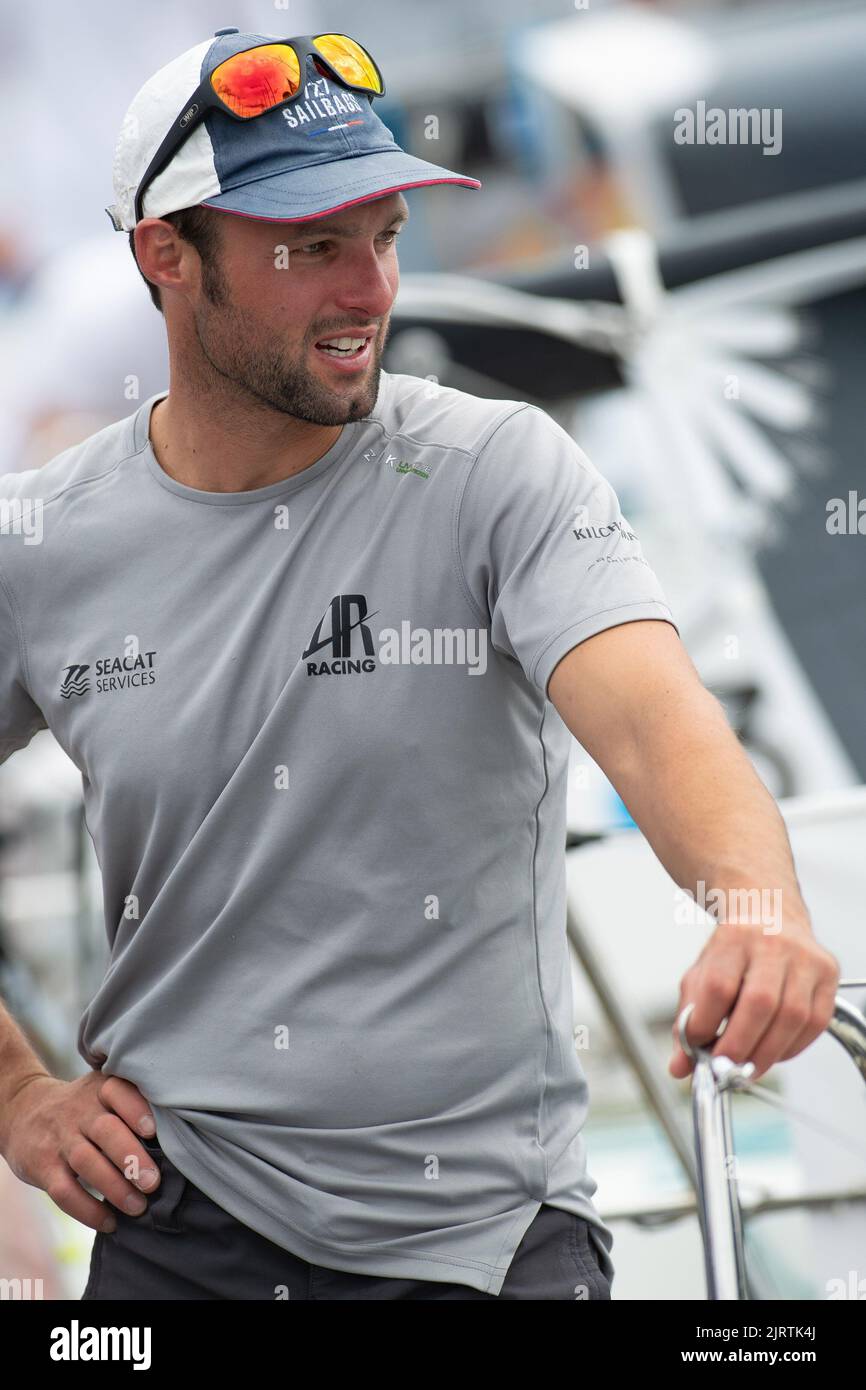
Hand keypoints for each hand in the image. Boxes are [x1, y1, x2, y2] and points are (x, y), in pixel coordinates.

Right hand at [1, 1070, 160, 1232]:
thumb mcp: (102, 1093)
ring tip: (139, 1207)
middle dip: (131, 1158)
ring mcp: (60, 1138)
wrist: (23, 1111)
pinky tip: (110, 1222)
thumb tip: (180, 1140)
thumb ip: (133, 1106)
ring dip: (115, 1188)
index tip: (153, 1131)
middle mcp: (80, 1111)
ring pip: (86, 1161)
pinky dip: (88, 1210)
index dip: (136, 1109)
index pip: (118, 1091)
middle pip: (106, 1131)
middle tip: (153, 1182)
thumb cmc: (83, 1107)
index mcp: (100, 1089)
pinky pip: (64, 1191)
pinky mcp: (43, 1166)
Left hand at [669, 919, 839, 1081]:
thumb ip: (687, 1020)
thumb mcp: (701, 975)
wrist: (770, 914)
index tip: (697, 1048)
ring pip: (793, 1016)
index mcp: (733, 937)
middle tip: (724, 1068)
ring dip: (767, 1053)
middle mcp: (773, 943)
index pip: (718, 986)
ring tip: (746, 1068)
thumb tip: (678, 1068)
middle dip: (739, 1045)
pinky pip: (815, 1023)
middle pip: (760, 1002)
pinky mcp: (829, 973)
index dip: (705, 1024)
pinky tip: (773, 1052)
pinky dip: (792, 1047)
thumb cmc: (732, 953)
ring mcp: (805, 958)